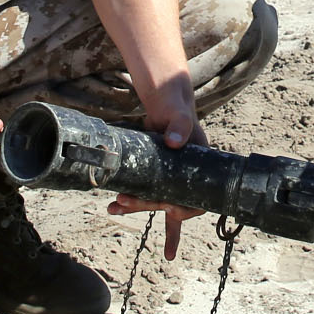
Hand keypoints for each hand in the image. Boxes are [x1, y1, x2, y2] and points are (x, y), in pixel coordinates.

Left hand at [106, 80, 202, 256]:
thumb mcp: (179, 115)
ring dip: (136, 206)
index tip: (170, 210)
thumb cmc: (175, 107)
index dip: (185, 209)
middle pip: (169, 200)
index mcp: (200, 167)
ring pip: (155, 199)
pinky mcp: (155, 173)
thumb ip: (180, 124)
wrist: (164, 103)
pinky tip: (116, 209)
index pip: (199, 199)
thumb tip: (174, 141)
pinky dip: (134, 204)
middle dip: (147, 205)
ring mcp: (169, 176)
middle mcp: (185, 175)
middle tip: (124, 201)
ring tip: (113, 208)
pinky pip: (147, 193)